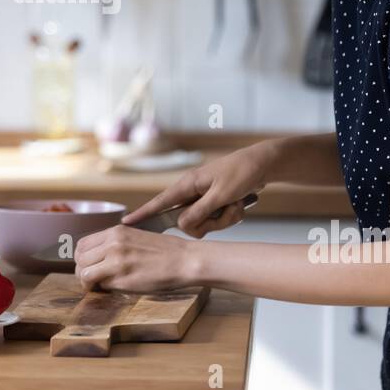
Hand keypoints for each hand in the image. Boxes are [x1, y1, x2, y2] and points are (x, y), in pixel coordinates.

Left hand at [74, 224, 195, 292]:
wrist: (184, 260)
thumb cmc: (166, 252)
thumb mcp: (136, 237)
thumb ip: (116, 244)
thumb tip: (98, 259)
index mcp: (116, 232)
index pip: (82, 244)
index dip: (81, 258)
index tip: (88, 266)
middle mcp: (113, 243)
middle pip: (79, 259)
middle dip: (81, 271)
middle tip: (91, 280)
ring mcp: (117, 260)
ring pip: (84, 273)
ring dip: (87, 282)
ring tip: (97, 286)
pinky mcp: (123, 278)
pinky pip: (99, 285)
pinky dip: (99, 289)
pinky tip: (109, 289)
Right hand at [121, 143, 269, 238]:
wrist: (264, 164)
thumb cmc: (241, 173)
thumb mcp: (220, 195)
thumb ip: (199, 212)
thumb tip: (182, 226)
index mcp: (187, 185)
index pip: (159, 203)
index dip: (142, 215)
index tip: (125, 224)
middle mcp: (192, 192)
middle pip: (187, 222)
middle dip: (209, 222)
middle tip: (225, 209)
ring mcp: (204, 198)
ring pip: (205, 223)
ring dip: (224, 218)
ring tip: (236, 203)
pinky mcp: (215, 202)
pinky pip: (217, 220)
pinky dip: (230, 215)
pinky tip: (240, 202)